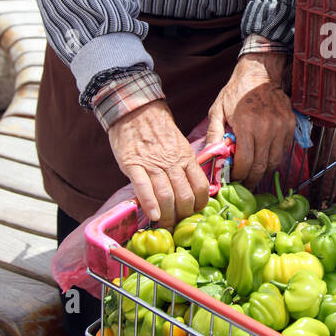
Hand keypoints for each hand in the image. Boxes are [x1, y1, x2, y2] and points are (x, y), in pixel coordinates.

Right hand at [107, 100, 209, 228]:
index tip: (193, 213)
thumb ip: (185, 166)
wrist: (136, 110)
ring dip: (167, 216)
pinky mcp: (133, 164)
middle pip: (185, 196)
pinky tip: (152, 216)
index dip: (200, 205)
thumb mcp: (179, 145)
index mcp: (186, 158)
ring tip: (164, 225)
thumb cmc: (158, 131)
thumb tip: (191, 188)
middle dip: (182, 215)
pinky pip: (144, 188)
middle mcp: (173, 163)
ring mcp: (153, 164)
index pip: (201, 187)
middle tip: (177, 224)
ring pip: (166, 196)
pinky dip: (150, 204)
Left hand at [206, 52, 294, 187]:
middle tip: (244, 184)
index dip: (239, 175)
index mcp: (247, 126)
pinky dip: (274, 158)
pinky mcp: (290, 126)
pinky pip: (283, 151)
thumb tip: (208, 156)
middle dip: (251, 180)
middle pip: (261, 166)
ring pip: (274, 162)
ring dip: (263, 172)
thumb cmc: (235, 92)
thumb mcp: (217, 110)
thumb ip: (214, 134)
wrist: (259, 73)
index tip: (233, 179)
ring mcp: (281, 128)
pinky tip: (264, 157)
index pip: (245, 162)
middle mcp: (266, 129)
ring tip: (253, 173)